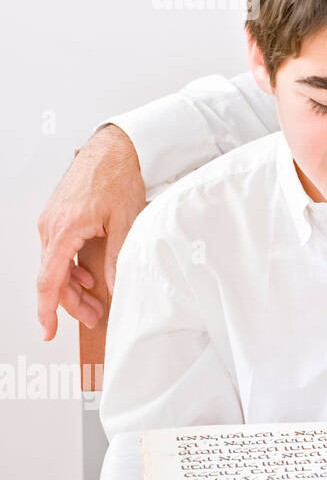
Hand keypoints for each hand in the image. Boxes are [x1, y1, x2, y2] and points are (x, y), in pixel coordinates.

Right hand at [36, 124, 145, 339]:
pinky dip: (71, 267)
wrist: (113, 149)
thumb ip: (117, 258)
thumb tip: (113, 289)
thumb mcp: (125, 222)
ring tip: (96, 303)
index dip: (48, 309)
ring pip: (56, 265)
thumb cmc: (118, 179)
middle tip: (94, 319)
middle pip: (53, 277)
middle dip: (72, 303)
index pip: (49, 280)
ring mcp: (51, 221)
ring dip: (73, 286)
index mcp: (64, 231)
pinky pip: (59, 250)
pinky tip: (88, 277)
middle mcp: (51, 227)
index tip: (48, 331)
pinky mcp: (58, 217)